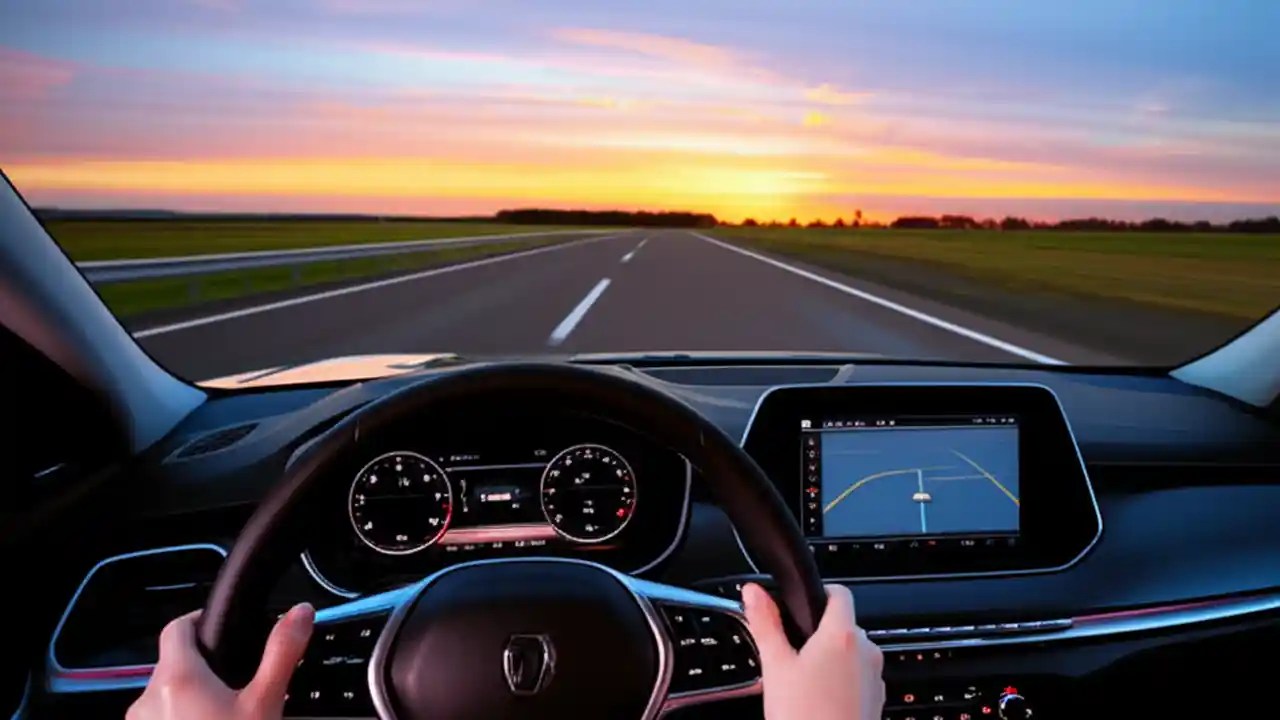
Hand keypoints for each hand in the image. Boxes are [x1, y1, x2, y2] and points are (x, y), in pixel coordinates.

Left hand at [127, 603, 313, 719]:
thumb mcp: (265, 703)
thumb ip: (282, 652)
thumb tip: (299, 613)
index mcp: (176, 677)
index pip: (175, 627)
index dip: (197, 620)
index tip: (216, 626)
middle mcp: (146, 700)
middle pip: (172, 665)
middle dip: (202, 669)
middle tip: (235, 684)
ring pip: (164, 698)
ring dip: (189, 699)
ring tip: (223, 717)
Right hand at [743, 583, 884, 719]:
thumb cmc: (804, 718)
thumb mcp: (776, 667)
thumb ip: (765, 623)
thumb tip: (754, 593)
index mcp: (842, 635)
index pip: (839, 593)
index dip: (818, 594)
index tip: (799, 607)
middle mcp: (866, 652)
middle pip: (843, 625)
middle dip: (818, 634)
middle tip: (791, 654)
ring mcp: (875, 677)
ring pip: (851, 653)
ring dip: (830, 659)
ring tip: (802, 683)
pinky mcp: (876, 700)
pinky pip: (858, 678)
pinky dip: (841, 682)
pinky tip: (818, 701)